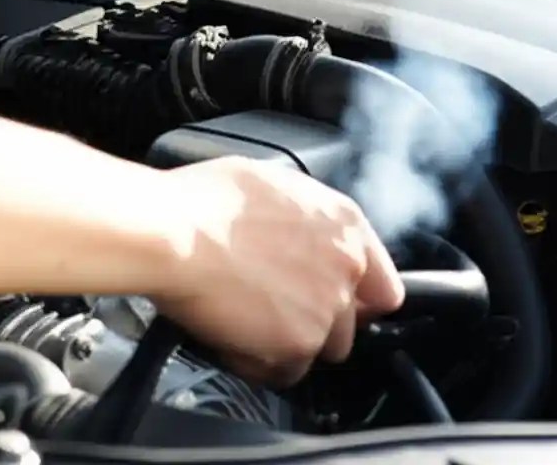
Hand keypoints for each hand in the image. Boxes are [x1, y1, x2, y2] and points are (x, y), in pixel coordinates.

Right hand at [151, 157, 404, 386]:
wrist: (173, 234)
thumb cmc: (205, 202)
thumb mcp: (270, 185)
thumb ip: (303, 218)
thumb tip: (295, 231)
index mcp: (345, 224)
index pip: (384, 286)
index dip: (357, 300)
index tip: (337, 305)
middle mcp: (346, 268)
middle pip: (350, 325)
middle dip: (315, 322)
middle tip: (272, 309)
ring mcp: (326, 311)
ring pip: (319, 350)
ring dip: (289, 344)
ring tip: (247, 322)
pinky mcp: (297, 346)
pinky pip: (285, 372)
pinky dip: (260, 363)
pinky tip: (232, 337)